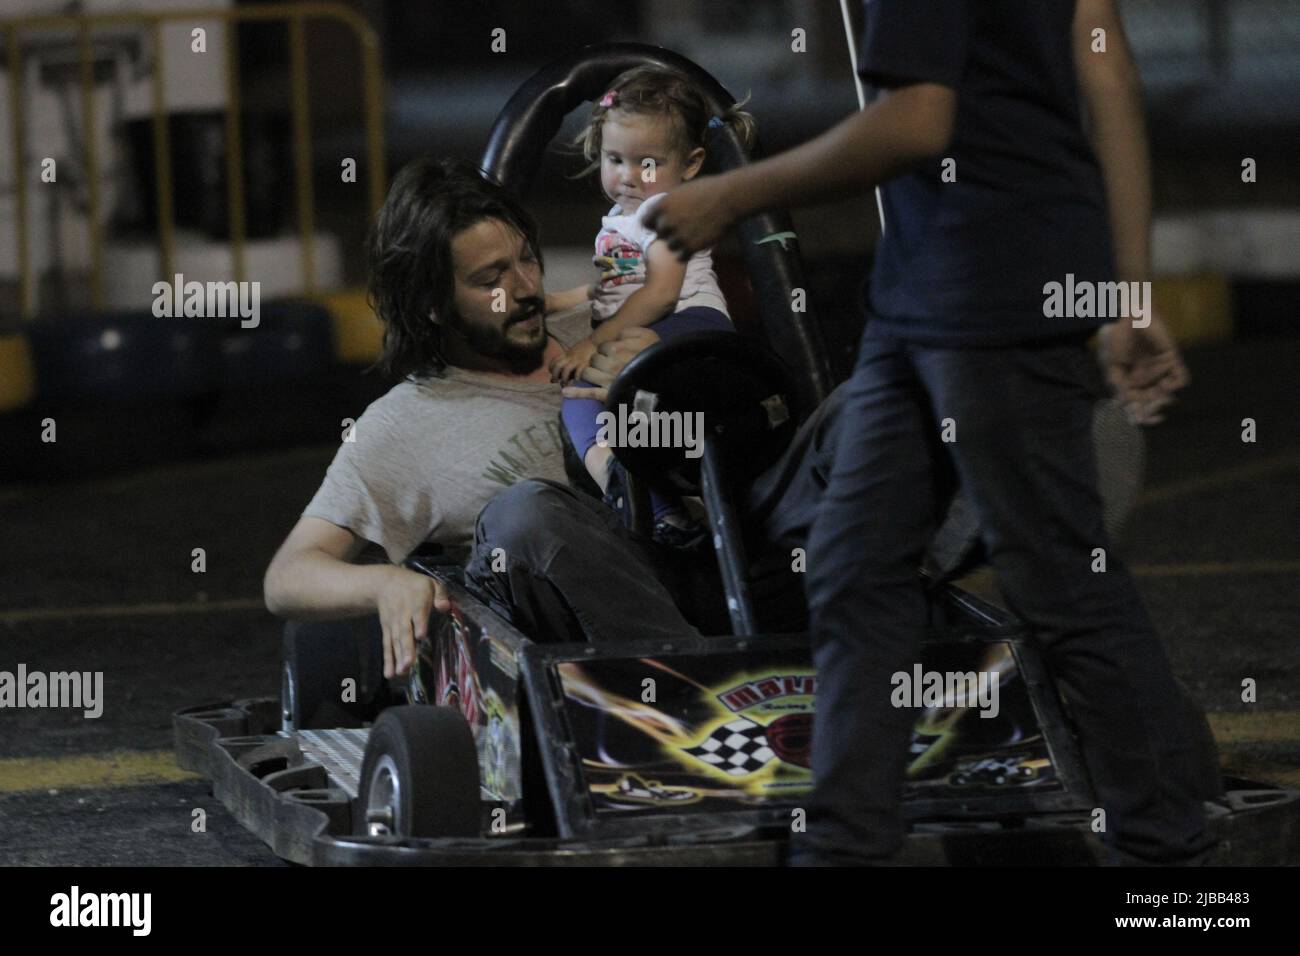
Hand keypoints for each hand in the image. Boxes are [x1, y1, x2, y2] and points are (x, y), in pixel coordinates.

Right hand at [375, 566, 449, 677]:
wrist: (385, 584)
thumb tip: (445, 607)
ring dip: (398, 658)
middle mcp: (403, 616)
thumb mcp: (431, 584)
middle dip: (406, 649)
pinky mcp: (387, 631)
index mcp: (416, 603)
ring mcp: (394, 625)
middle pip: (405, 633)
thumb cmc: (415, 586)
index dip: (419, 624)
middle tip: (408, 663)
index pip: (418, 614)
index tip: (420, 636)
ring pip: (395, 642)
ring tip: (401, 672)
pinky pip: (387, 646)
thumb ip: (440, 594)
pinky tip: (389, 674)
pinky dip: (388, 660)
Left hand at [549, 337, 598, 384]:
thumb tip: (562, 370)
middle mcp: (570, 356)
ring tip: (565, 384)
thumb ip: (567, 361)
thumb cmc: (585, 350)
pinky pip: (578, 372)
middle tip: (556, 381)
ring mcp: (578, 360)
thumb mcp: (574, 352)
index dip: (551, 369)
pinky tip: (577, 381)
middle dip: (554, 375)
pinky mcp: (585, 363)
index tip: (554, 374)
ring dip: (564, 378)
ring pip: (566, 369)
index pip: (554, 361)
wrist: (596, 342)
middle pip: (557, 365)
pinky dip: (576, 377)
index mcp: (567, 354)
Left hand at [561, 327, 659, 401]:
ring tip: (596, 376)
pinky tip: (565, 392)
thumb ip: (630, 331)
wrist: (664, 382)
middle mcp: (610, 364)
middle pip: (594, 360)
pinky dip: (575, 393)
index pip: (602, 347)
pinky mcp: (607, 395)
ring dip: (589, 374)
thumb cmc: (655, 358)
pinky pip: (588, 393)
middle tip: (607, 366)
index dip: (606, 350)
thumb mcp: (648, 336)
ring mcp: (607, 380)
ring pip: (587, 374)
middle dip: (598, 362)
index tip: (614, 354)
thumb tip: (618, 335)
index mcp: (617, 350)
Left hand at [642, 176, 737, 259]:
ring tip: (689, 239)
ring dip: (678, 244)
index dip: (653, 224)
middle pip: (659, 234)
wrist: (728, 200)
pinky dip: (687, 253)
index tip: (660, 225)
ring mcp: (678, 236)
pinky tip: (695, 246)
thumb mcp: (682, 191)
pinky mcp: (691, 247)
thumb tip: (663, 207)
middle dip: (667, 233)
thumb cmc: (708, 189)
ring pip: (670, 246)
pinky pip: (681, 256)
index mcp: (662, 206)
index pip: (646, 222)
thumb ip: (670, 202)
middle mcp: (666, 222)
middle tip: (680, 230)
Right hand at [1097, 311, 1189, 425]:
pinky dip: (1174, 384)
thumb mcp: (1111, 368)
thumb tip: (1124, 408)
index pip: (1136, 403)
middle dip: (1152, 409)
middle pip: (1152, 401)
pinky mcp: (1172, 358)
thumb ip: (1119, 388)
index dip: (1140, 415)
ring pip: (1167, 393)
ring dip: (1163, 399)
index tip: (1139, 419)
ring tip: (1160, 399)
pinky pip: (1180, 378)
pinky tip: (1166, 385)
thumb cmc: (1115, 340)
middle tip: (1152, 411)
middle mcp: (1146, 377)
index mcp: (1129, 380)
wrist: (1126, 317)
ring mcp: (1160, 369)